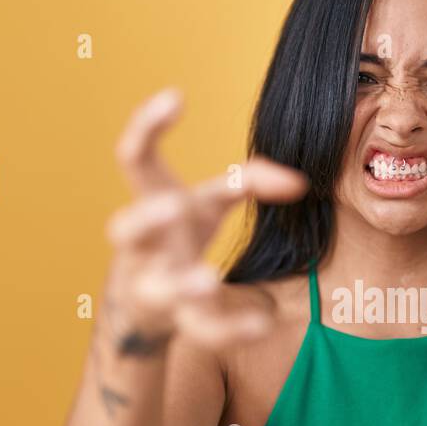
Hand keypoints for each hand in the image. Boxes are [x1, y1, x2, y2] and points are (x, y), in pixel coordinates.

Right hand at [101, 87, 308, 351]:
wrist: (146, 309)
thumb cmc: (180, 240)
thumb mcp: (207, 204)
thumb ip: (246, 181)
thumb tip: (299, 181)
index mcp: (151, 206)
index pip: (136, 159)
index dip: (149, 125)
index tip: (176, 96)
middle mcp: (146, 247)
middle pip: (127, 230)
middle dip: (147, 219)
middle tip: (173, 206)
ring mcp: (157, 288)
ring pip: (159, 289)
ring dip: (183, 283)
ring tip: (207, 279)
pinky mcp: (178, 324)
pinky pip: (204, 329)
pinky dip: (234, 327)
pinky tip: (265, 322)